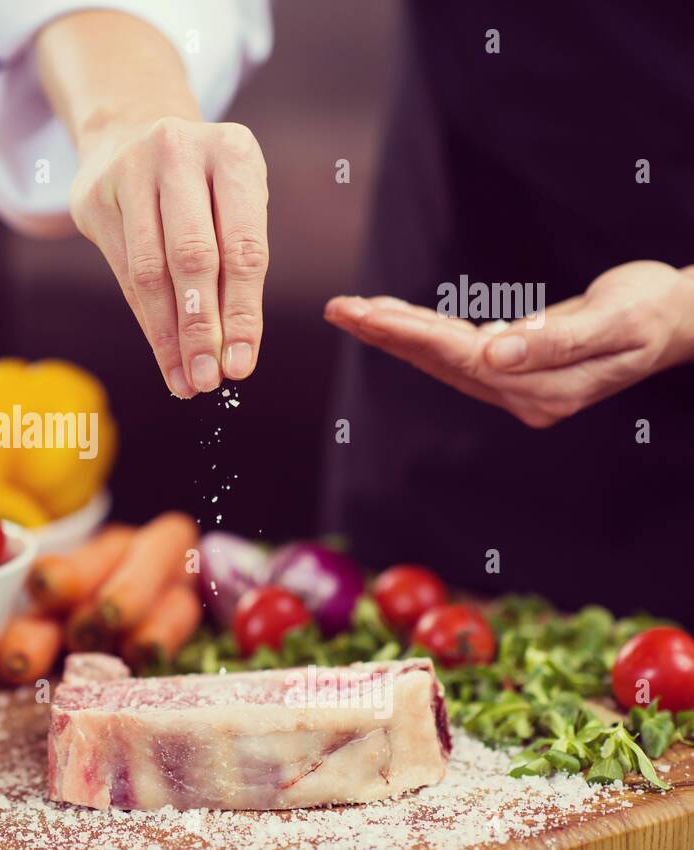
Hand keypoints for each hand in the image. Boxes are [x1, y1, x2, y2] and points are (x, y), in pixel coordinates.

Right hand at [70, 117, 268, 397]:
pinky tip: (164, 356)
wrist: (131, 132)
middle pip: (191, 257)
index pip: (243, 246)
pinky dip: (148, 322)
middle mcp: (178, 152)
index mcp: (232, 151)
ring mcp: (129, 171)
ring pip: (149, 272)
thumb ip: (237, 267)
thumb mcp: (235, 204)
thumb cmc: (202, 184)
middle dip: (201, 328)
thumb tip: (230, 353)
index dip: (242, 313)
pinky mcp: (93, 197)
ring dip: (169, 336)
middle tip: (208, 380)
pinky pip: (123, 274)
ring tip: (185, 380)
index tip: (241, 365)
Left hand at [323, 261, 693, 427]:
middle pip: (439, 361)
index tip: (364, 314)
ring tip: (351, 310)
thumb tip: (493, 353)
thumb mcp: (614, 321)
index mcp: (542, 390)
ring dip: (396, 333)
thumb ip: (554, 342)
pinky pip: (458, 351)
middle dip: (386, 333)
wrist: (680, 318)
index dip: (408, 334)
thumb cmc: (653, 311)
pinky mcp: (516, 368)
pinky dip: (423, 332)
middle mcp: (522, 394)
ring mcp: (518, 385)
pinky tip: (394, 318)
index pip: (460, 358)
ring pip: (442, 357)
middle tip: (337, 308)